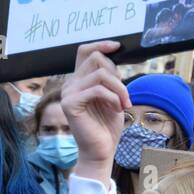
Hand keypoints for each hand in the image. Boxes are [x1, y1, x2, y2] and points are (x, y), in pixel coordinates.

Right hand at [63, 41, 129, 180]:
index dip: (101, 44)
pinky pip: (98, 90)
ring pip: (101, 74)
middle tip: (124, 95)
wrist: (101, 149)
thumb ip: (111, 78)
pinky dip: (113, 98)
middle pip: (96, 59)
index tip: (118, 46)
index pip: (84, 51)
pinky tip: (117, 109)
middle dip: (117, 75)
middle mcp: (71, 83)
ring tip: (124, 104)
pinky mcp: (70, 104)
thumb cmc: (107, 125)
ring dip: (120, 88)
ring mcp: (68, 93)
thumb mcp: (114, 96)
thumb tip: (115, 57)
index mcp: (80, 80)